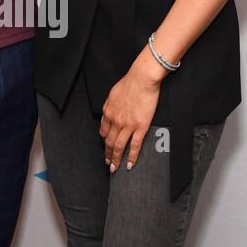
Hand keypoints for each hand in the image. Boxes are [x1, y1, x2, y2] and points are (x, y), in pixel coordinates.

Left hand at [99, 49, 164, 172]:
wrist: (142, 79)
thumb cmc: (130, 83)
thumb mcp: (113, 94)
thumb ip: (109, 106)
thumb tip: (107, 114)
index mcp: (108, 112)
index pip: (103, 132)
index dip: (104, 142)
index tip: (106, 148)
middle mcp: (115, 121)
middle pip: (109, 142)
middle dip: (108, 155)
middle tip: (108, 163)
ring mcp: (128, 125)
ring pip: (119, 147)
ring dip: (116, 159)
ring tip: (115, 168)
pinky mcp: (140, 127)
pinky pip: (134, 146)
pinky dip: (131, 157)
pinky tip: (129, 164)